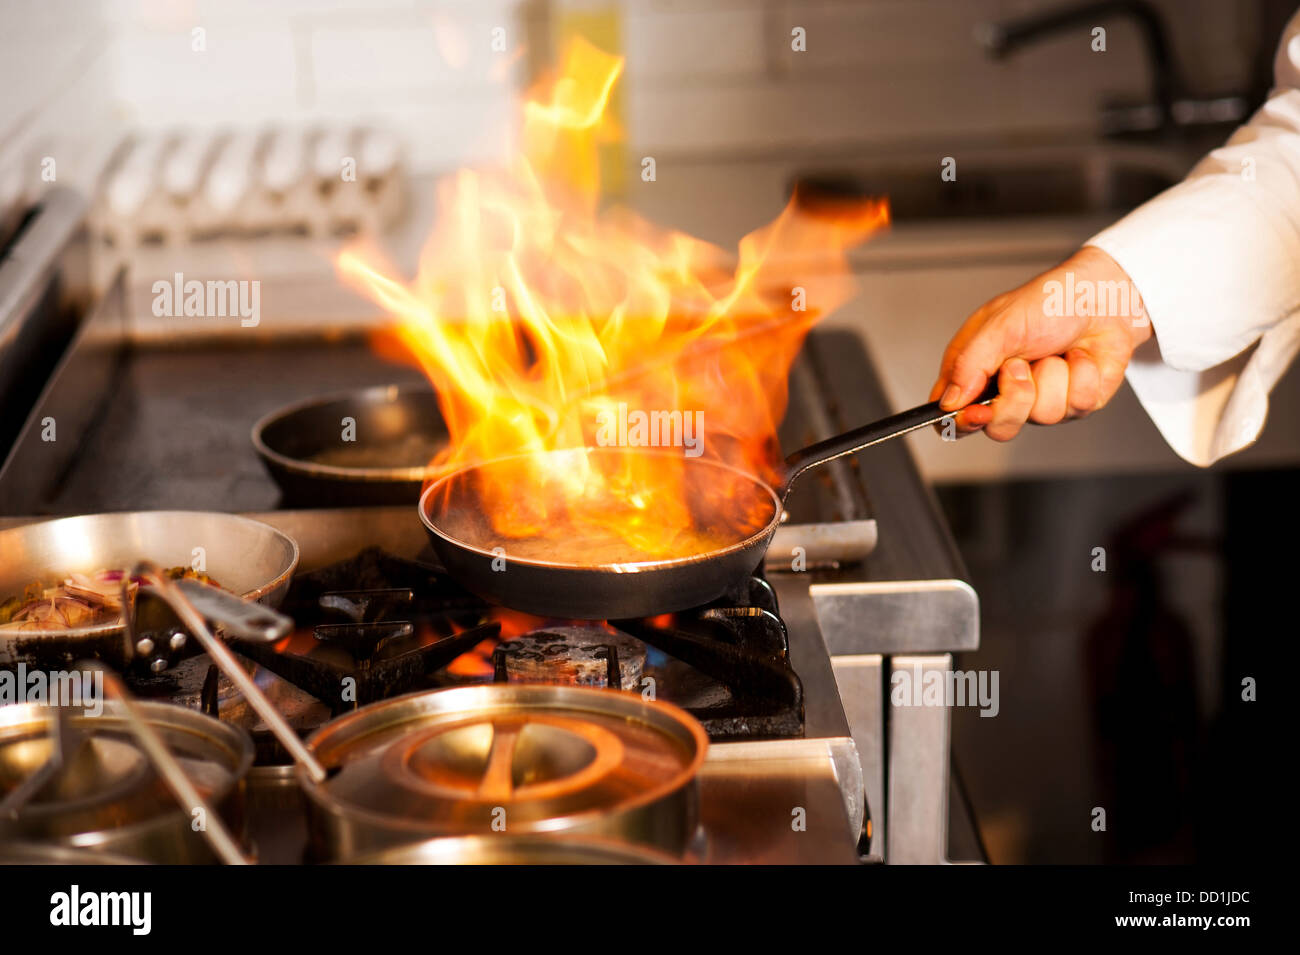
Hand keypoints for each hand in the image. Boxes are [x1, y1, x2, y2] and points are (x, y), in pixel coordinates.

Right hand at [929, 246, 1152, 440]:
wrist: (1102, 296)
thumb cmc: (1048, 302)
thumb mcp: (999, 325)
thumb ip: (969, 364)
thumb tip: (950, 401)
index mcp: (975, 372)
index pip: (953, 416)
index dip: (961, 423)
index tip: (977, 413)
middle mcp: (1006, 391)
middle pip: (998, 428)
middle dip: (1016, 396)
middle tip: (1020, 365)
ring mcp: (1041, 401)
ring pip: (1042, 417)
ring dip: (1053, 377)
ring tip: (1054, 353)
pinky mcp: (1074, 403)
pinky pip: (1075, 406)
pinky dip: (1080, 376)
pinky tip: (1078, 358)